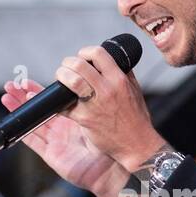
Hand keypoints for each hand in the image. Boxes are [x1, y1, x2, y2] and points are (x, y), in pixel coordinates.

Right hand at [0, 79, 129, 196]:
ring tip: (7, 97)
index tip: (26, 81)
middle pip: (38, 110)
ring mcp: (55, 142)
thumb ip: (84, 105)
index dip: (38, 92)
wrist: (110, 169)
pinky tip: (14, 120)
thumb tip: (78, 84)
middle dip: (23, 98)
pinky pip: (33, 142)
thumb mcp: (95, 119)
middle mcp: (62, 129)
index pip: (51, 102)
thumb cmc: (110, 145)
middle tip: (11, 85)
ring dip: (19, 111)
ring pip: (32, 123)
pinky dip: (23, 131)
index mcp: (73, 118)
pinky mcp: (50, 155)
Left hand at [53, 44, 165, 172]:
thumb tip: (114, 59)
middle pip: (79, 65)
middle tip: (67, 67)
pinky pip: (65, 106)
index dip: (85, 51)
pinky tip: (60, 101)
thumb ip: (124, 73)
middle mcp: (107, 90)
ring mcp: (94, 105)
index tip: (82, 56)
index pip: (98, 54)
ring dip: (61, 76)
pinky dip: (58, 102)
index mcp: (119, 80)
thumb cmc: (136, 118)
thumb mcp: (135, 90)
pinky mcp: (85, 119)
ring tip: (61, 79)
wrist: (137, 145)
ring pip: (71, 81)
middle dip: (68, 63)